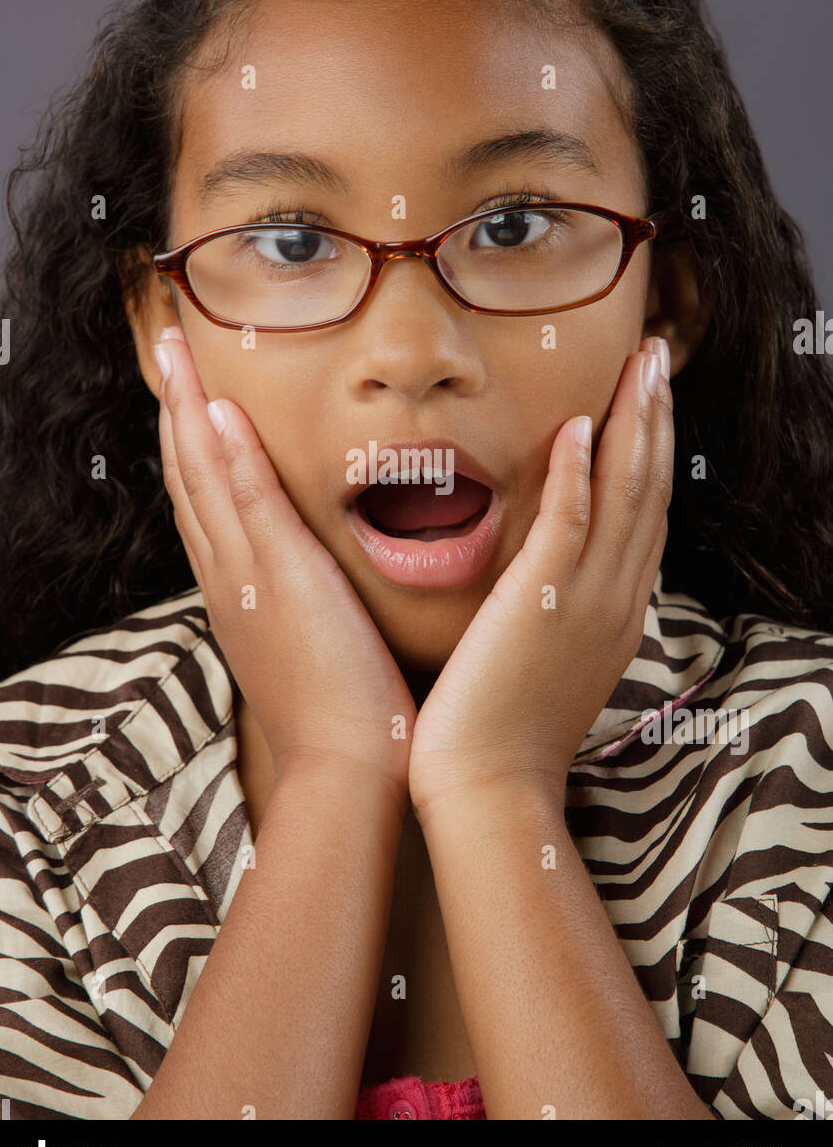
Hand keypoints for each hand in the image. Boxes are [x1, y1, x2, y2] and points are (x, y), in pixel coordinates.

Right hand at [154, 326, 415, 813]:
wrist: (347, 771)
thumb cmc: (344, 720)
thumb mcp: (310, 651)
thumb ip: (303, 607)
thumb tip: (314, 586)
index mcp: (237, 593)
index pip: (205, 504)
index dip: (192, 448)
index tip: (189, 401)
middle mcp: (230, 579)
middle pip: (189, 480)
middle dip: (176, 412)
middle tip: (166, 352)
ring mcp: (249, 578)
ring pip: (205, 480)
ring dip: (187, 411)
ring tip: (175, 353)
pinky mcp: (281, 581)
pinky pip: (247, 505)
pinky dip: (227, 456)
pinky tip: (217, 410)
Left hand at [408, 337, 672, 821]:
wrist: (489, 790)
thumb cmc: (503, 729)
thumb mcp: (548, 658)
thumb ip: (555, 605)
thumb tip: (547, 574)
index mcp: (615, 609)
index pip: (644, 513)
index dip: (651, 448)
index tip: (649, 396)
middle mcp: (614, 599)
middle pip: (650, 490)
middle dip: (656, 416)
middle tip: (657, 356)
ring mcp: (584, 601)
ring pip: (625, 495)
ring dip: (634, 423)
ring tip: (640, 366)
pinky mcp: (540, 605)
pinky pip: (569, 525)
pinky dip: (578, 473)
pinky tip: (580, 426)